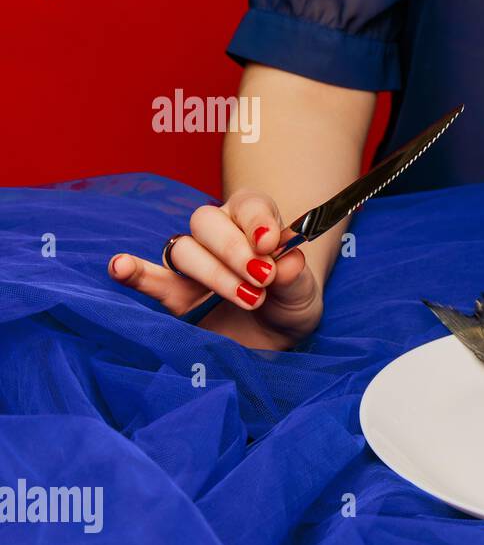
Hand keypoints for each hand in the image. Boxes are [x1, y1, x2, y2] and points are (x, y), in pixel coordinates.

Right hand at [107, 189, 322, 349]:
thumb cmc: (290, 304)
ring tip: (249, 298)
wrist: (275, 339)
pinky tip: (119, 267)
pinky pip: (150, 280)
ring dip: (212, 273)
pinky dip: (134, 273)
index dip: (257, 219)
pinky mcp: (174, 295)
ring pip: (184, 250)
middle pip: (207, 222)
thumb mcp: (304, 294)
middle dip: (234, 249)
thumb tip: (285, 262)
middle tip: (262, 278)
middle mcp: (218, 234)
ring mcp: (193, 263)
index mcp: (253, 222)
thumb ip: (295, 277)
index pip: (248, 204)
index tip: (269, 243)